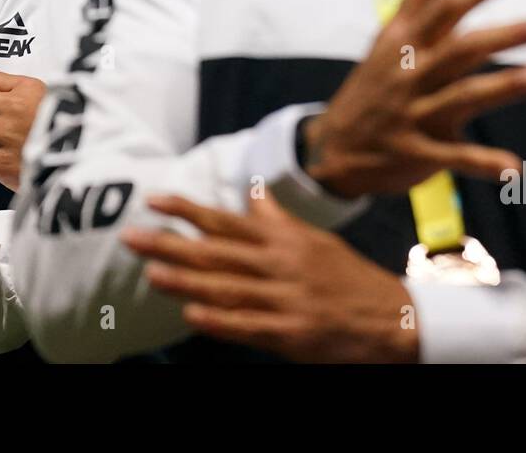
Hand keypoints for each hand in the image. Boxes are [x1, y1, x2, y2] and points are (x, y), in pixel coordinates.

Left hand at [124, 193, 419, 362]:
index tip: (153, 199)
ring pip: (228, 288)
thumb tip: (252, 192)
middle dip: (171, 243)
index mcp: (284, 240)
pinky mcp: (292, 333)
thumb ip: (278, 220)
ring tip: (151, 273)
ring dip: (187, 280)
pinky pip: (249, 326)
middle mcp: (282, 264)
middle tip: (131, 236)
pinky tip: (192, 313)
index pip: (227, 220)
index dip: (188, 210)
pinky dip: (220, 320)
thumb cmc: (349, 278)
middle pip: (217, 252)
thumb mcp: (315, 241)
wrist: (394, 319)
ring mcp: (286, 299)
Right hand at [303, 0, 525, 197]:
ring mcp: (413, 114)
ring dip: (500, 88)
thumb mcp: (388, 40)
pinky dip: (483, 163)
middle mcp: (411, 75)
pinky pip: (454, 157)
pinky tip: (515, 169)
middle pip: (461, 50)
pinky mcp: (416, 152)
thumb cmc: (372, 87)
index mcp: (406, 45)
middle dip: (504, 36)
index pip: (445, 11)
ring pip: (461, 97)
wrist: (332, 147)